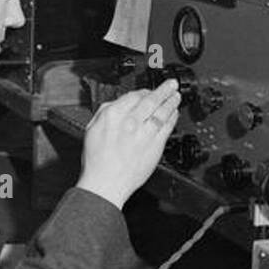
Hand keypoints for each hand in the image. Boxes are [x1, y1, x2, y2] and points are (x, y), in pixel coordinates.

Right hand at [76, 79, 179, 209]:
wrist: (105, 183)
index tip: (148, 91)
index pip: (133, 96)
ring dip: (171, 102)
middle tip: (171, 84)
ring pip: (162, 112)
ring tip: (176, 96)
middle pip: (151, 100)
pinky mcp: (155, 145)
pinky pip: (167, 127)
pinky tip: (174, 114)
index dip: (143, 91)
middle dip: (163, 90)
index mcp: (113, 115)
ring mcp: (144, 133)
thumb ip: (103, 113)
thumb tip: (114, 104)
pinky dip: (172, 118)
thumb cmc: (97, 161)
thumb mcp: (91, 130)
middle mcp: (130, 121)